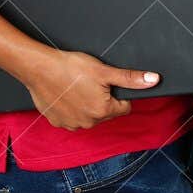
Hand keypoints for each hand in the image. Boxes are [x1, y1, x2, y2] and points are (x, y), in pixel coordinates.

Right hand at [23, 50, 158, 130]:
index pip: (123, 107)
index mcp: (103, 111)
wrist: (39, 68)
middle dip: (103, 99)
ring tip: (77, 87)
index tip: (106, 83)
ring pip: (89, 116)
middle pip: (106, 113)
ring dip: (87, 105)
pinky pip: (72, 118)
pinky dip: (72, 108)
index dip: (118, 93)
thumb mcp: (104, 70)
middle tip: (91, 82)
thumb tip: (153, 80)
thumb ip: (130, 78)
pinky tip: (66, 94)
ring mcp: (72, 124)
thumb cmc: (70, 67)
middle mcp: (88, 123)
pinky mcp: (57, 122)